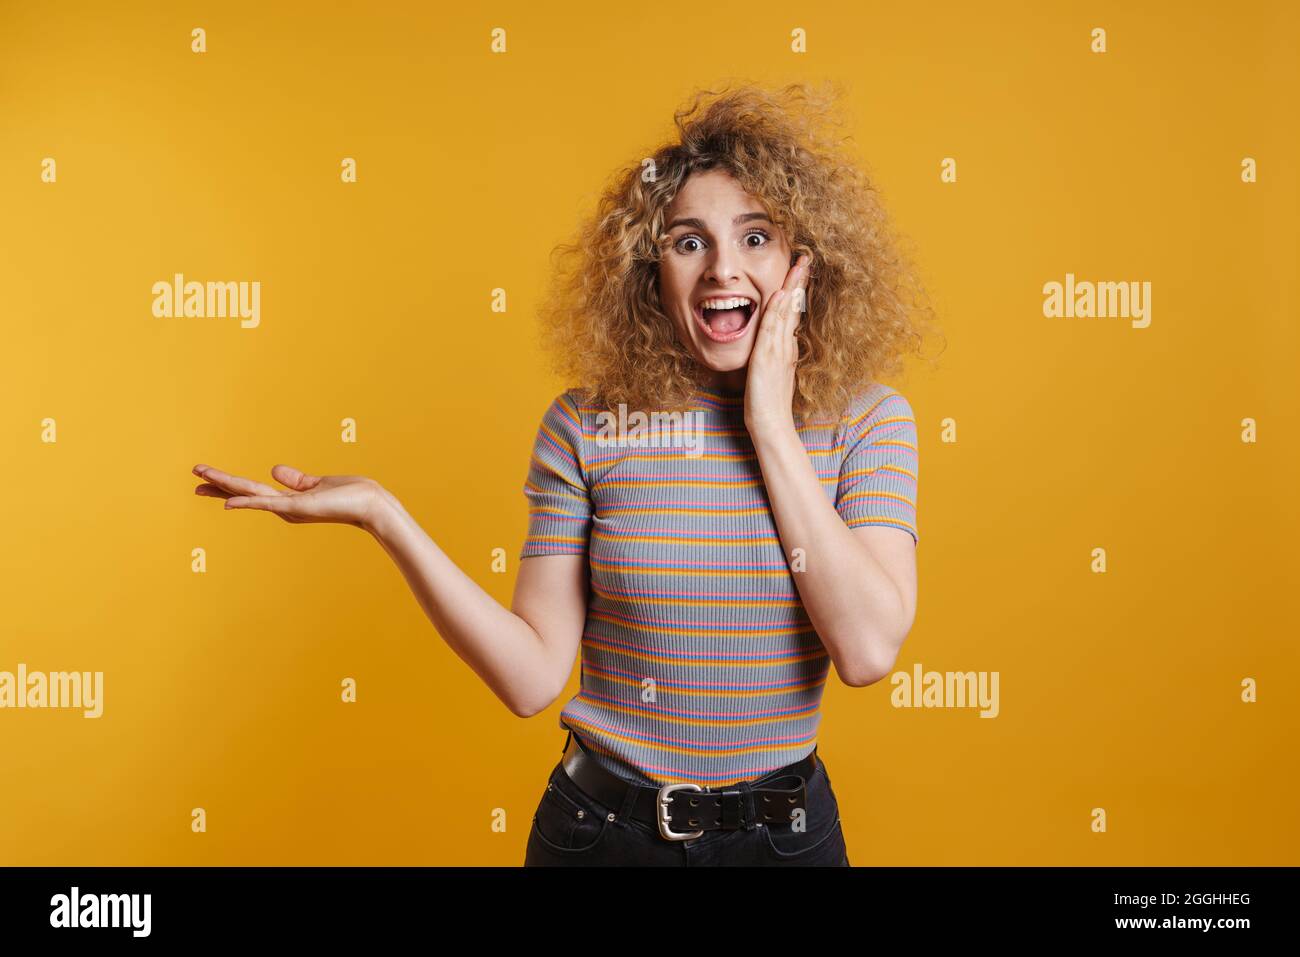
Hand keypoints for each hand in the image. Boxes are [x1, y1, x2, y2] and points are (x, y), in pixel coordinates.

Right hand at [191, 463, 385, 531]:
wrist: (371, 505)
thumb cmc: (350, 495)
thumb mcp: (317, 483)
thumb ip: (295, 479)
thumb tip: (273, 470)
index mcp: (288, 500)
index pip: (252, 490)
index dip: (229, 484)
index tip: (206, 477)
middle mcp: (284, 507)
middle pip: (244, 492)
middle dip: (218, 484)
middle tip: (193, 476)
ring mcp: (289, 509)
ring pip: (250, 495)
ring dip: (225, 487)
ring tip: (200, 481)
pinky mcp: (298, 507)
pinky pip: (267, 503)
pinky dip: (247, 502)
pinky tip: (228, 501)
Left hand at [744, 253, 810, 437]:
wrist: (770, 424)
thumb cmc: (768, 402)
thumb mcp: (772, 372)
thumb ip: (774, 354)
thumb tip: (777, 339)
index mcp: (786, 348)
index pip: (792, 312)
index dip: (796, 289)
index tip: (800, 268)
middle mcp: (785, 346)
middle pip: (793, 307)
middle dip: (799, 281)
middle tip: (805, 257)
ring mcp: (778, 351)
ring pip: (786, 313)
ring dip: (791, 288)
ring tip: (797, 266)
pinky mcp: (767, 359)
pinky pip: (772, 330)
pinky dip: (776, 312)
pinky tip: (778, 296)